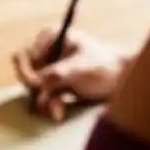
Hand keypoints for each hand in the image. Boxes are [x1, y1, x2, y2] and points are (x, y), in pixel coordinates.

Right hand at [12, 28, 129, 121]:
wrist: (124, 79)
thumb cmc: (105, 65)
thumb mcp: (82, 67)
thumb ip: (60, 72)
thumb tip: (37, 81)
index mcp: (52, 37)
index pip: (26, 53)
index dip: (26, 70)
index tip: (35, 84)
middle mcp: (48, 50)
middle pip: (26, 69)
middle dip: (35, 87)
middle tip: (42, 100)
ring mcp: (52, 66)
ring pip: (35, 85)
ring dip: (45, 99)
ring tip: (56, 111)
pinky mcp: (57, 82)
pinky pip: (46, 94)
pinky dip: (51, 103)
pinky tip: (58, 112)